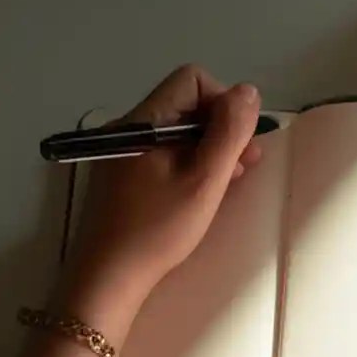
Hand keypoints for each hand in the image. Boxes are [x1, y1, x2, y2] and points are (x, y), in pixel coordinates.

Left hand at [62, 65, 261, 338]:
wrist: (108, 277)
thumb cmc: (159, 228)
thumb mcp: (205, 179)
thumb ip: (229, 131)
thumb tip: (248, 91)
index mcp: (145, 121)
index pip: (193, 80)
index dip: (224, 102)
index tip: (238, 140)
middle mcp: (130, 127)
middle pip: (187, 103)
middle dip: (223, 126)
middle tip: (247, 162)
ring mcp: (124, 150)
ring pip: (179, 130)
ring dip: (211, 146)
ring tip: (233, 178)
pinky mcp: (124, 172)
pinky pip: (166, 150)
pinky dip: (191, 161)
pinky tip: (204, 188)